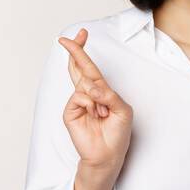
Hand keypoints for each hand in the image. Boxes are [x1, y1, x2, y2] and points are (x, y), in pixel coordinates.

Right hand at [57, 28, 133, 172]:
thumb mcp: (123, 111)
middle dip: (75, 52)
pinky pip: (79, 96)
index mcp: (102, 92)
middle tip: (66, 38)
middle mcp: (89, 94)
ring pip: (84, 84)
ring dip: (97, 96)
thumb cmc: (118, 133)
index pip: (91, 68)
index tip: (81, 34)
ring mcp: (78, 102)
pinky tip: (95, 115)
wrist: (108, 154)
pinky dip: (90, 103)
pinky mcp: (70, 111)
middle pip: (79, 68)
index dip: (84, 51)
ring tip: (103, 113)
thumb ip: (109, 95)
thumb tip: (91, 86)